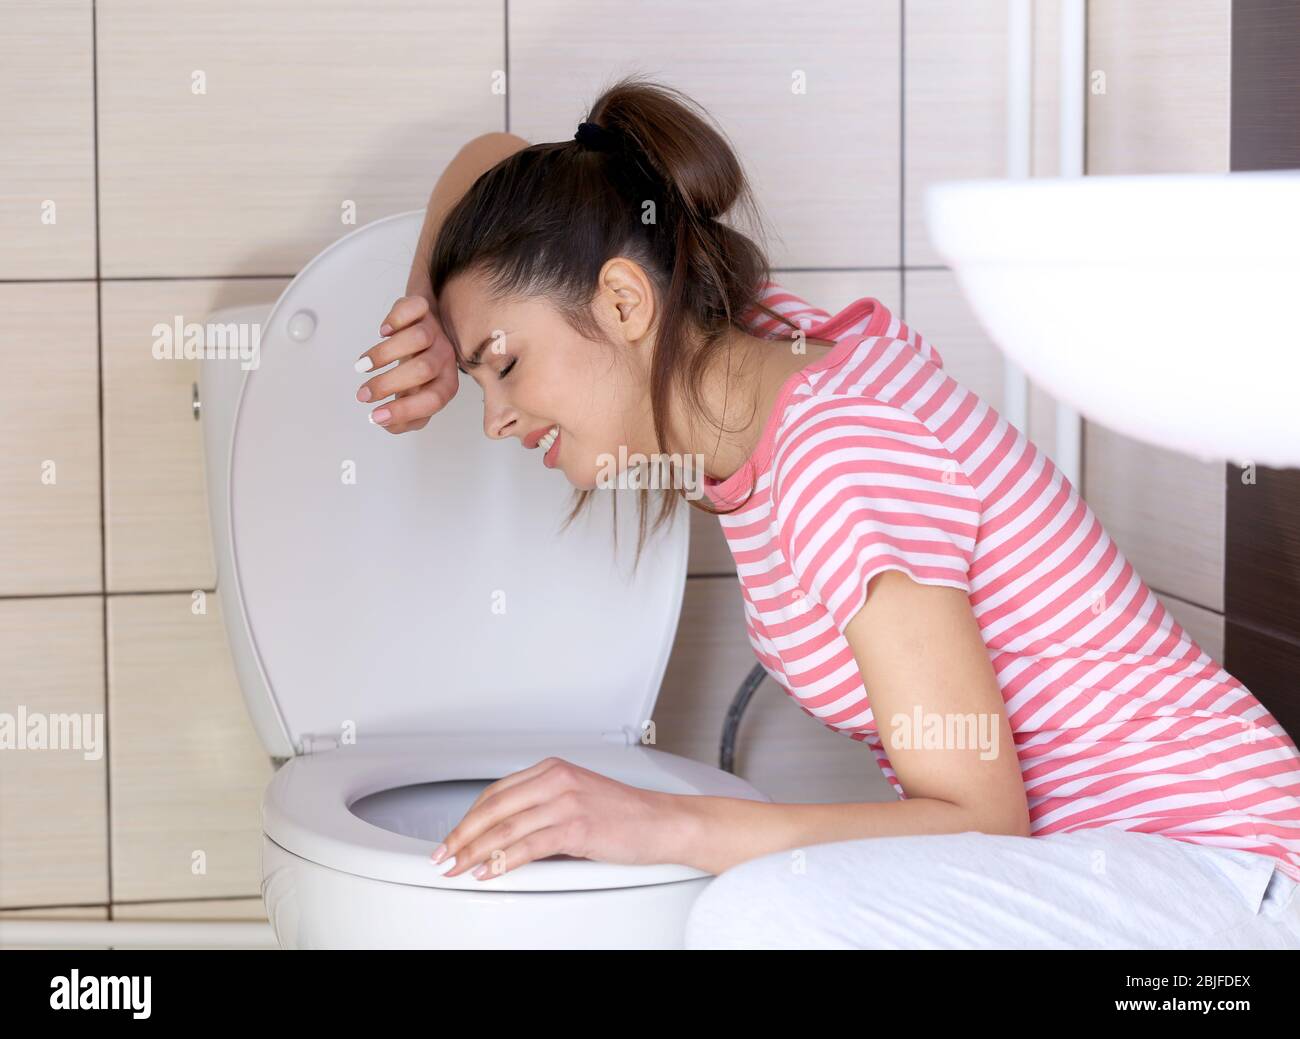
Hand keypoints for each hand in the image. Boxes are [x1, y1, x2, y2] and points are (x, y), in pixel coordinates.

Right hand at [353, 294, 457, 432]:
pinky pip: (416, 308)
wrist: (425, 329)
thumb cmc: (417, 368)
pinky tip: (382, 332)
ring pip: (418, 338)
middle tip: (363, 394)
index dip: (405, 410)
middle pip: (423, 369)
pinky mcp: (424, 309)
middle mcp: (444, 357)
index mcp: (446, 382)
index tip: (375, 416)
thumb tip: (385, 423)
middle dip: (388, 384)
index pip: (434, 399)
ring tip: (363, 367)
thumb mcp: (414, 395)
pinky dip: (396, 318)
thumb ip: (405, 416)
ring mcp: (435, 331)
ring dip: (384, 354)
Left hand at [431, 757, 686, 880]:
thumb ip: (542, 806)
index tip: (454, 836)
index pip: (496, 792)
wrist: (663, 822)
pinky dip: (502, 862)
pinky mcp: (575, 827)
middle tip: (444, 855)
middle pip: (493, 808)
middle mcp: (556, 780)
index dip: (469, 816)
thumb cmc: (625, 814)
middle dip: (462, 835)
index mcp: (552, 769)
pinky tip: (488, 871)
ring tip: (457, 868)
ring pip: (505, 829)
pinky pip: (527, 846)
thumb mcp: (577, 797)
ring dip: (475, 852)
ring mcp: (565, 802)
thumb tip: (506, 833)